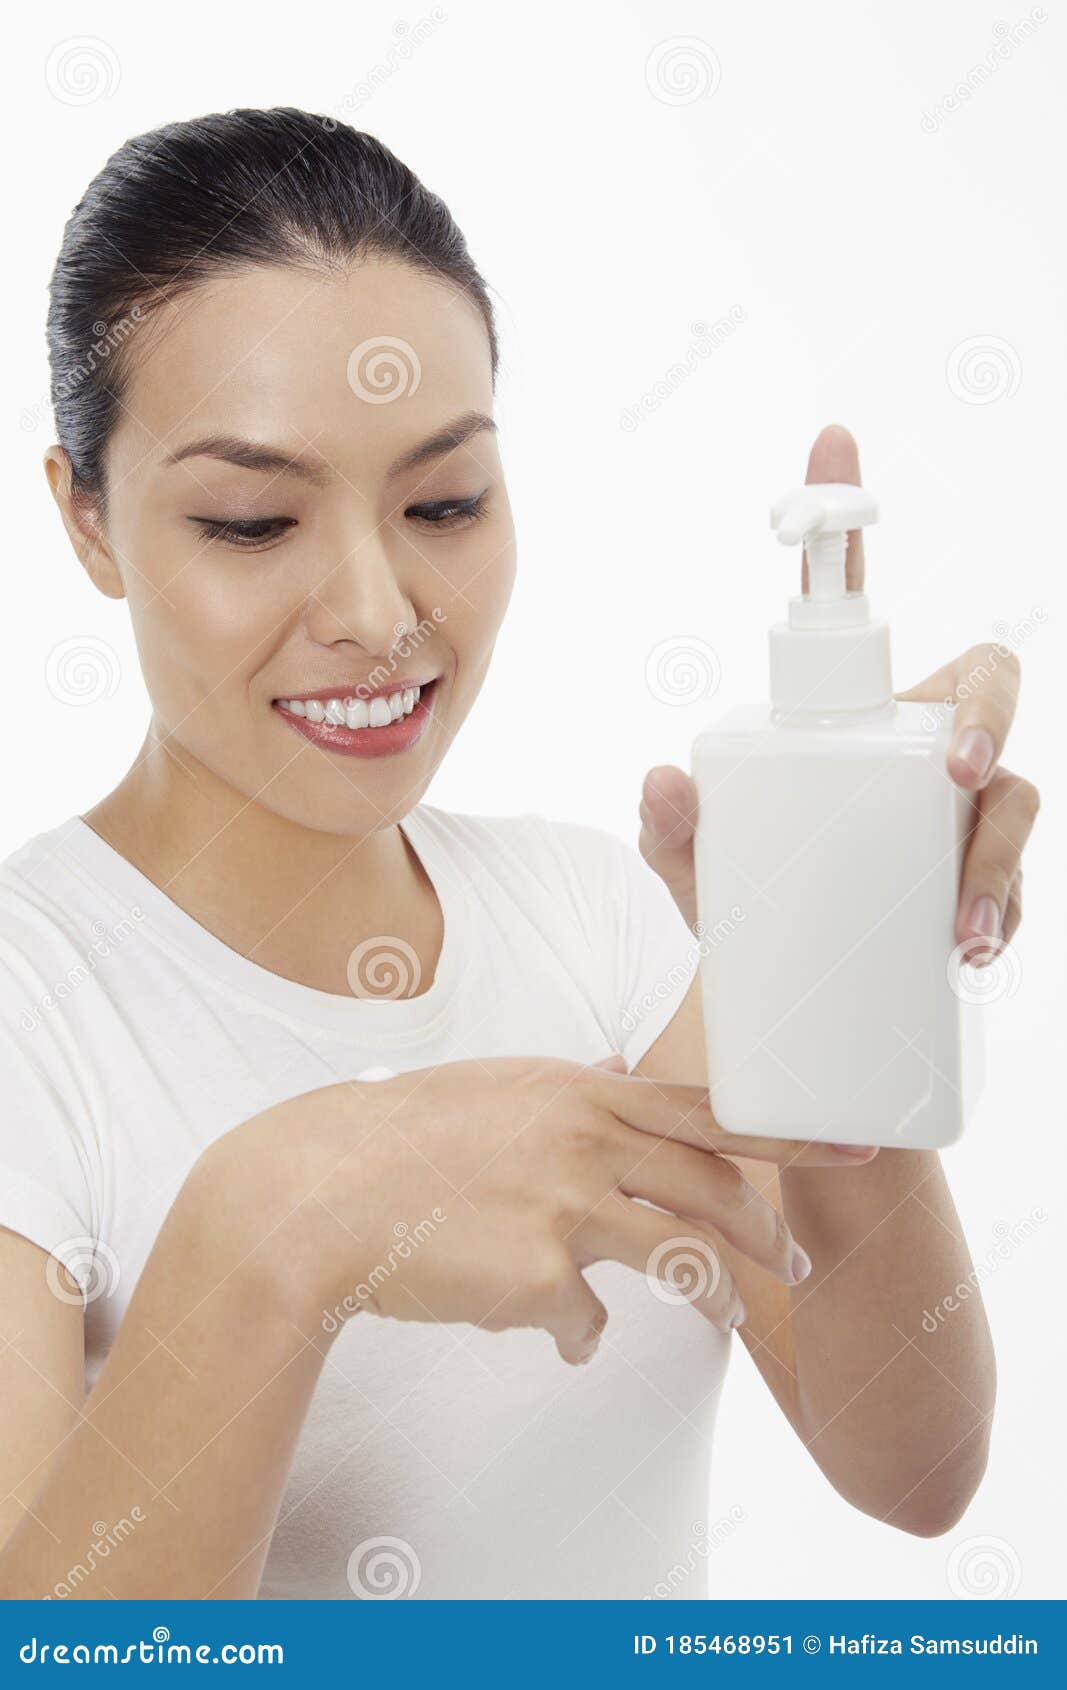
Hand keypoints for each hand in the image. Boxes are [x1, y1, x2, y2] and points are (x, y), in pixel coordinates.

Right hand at [300, 1057, 874, 1363]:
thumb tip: (616, 1068)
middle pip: (713, 1189)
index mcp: (580, 1090)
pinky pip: (584, 1321)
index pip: (708, 1106)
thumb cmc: (401, 1137)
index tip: (850, 1141)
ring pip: (680, 1262)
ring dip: (713, 1298)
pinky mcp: (538, 1276)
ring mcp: (565, 1207)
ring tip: (724, 1318)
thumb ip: (569, 1087)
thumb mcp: (496, 1086)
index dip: (789, 1128)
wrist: (320, 1193)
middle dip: (765, 1232)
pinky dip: (578, 1336)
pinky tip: (560, 1339)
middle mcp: (585, 1140)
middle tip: (794, 1259)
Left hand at [640, 424, 1039, 956]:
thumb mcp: (698, 873)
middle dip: (987, 714)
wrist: (786, 995)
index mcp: (847, 715)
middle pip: (984, 686)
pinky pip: (1014, 875)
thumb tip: (661, 778)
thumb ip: (672, 829)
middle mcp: (914, 745)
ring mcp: (955, 811)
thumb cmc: (747, 905)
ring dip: (996, 853)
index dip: (845, 526)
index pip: (850, 611)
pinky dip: (1001, 908)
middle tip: (954, 770)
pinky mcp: (980, 878)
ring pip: (1012, 793)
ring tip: (959, 924)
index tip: (831, 437)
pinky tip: (970, 945)